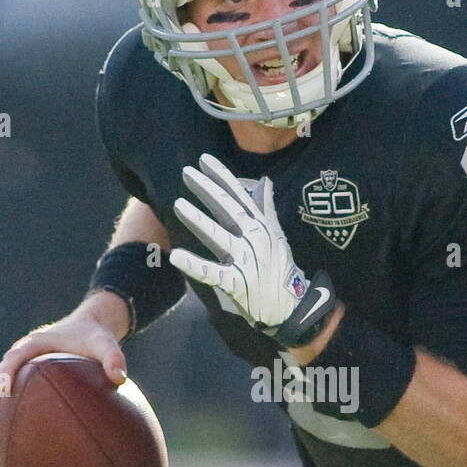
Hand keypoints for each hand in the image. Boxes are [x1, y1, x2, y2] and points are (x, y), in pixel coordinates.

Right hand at [0, 294, 128, 448]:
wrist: (88, 326)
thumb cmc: (94, 336)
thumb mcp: (106, 344)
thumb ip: (113, 358)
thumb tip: (120, 379)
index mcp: (34, 344)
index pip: (13, 360)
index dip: (4, 377)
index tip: (2, 397)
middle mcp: (21, 353)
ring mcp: (20, 365)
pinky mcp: (24, 376)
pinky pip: (9, 395)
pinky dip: (4, 414)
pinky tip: (6, 438)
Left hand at [168, 154, 306, 330]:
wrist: (290, 306)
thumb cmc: (280, 269)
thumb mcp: (276, 235)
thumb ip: (265, 208)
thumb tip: (265, 181)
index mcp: (261, 226)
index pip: (239, 195)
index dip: (222, 176)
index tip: (204, 160)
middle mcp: (255, 239)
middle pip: (228, 210)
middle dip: (207, 190)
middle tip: (186, 173)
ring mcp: (247, 261)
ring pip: (219, 237)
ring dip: (198, 220)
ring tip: (178, 205)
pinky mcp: (238, 284)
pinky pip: (213, 273)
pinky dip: (194, 266)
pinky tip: (176, 256)